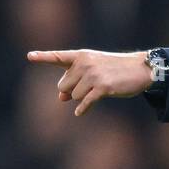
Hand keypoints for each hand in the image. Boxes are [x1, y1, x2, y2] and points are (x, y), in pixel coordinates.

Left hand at [26, 48, 151, 115]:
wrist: (139, 69)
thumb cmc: (115, 71)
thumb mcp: (93, 72)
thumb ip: (74, 81)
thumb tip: (60, 97)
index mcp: (81, 55)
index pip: (58, 57)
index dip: (43, 57)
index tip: (29, 56)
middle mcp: (84, 63)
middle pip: (64, 85)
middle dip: (71, 91)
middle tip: (87, 88)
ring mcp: (93, 75)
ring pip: (74, 95)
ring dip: (82, 98)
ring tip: (98, 90)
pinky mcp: (102, 87)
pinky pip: (85, 102)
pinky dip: (83, 108)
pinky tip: (80, 112)